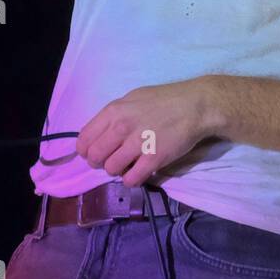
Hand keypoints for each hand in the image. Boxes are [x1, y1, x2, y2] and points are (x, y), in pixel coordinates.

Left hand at [76, 76, 220, 188]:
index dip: (86, 150)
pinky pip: (131, 179)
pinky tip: (138, 172)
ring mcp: (137, 144)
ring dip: (117, 170)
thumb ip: (114, 116)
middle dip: (100, 162)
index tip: (94, 153)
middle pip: (95, 157)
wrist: (195, 105)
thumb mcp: (132, 99)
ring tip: (128, 165)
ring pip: (111, 169)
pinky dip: (132, 179)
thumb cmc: (164, 100)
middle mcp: (121, 127)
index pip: (84, 139)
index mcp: (113, 111)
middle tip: (112, 160)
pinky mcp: (154, 159)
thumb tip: (100, 133)